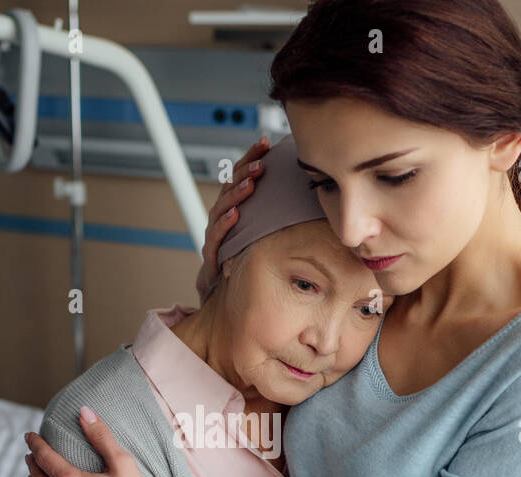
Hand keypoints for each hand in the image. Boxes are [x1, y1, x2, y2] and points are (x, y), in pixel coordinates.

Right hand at [195, 136, 270, 305]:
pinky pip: (215, 237)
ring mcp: (214, 234)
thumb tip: (308, 191)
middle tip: (261, 162)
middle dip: (244, 171)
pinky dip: (225, 224)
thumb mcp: (263, 231)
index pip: (240, 175)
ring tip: (251, 183)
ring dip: (236, 194)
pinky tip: (237, 214)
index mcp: (233, 206)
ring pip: (221, 208)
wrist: (222, 289)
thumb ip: (276, 211)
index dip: (251, 157)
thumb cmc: (245, 257)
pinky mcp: (211, 254)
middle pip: (229, 186)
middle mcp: (221, 216)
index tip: (266, 142)